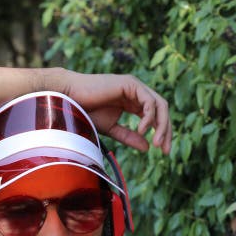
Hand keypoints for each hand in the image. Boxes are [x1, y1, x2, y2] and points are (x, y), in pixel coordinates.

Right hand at [54, 70, 171, 154]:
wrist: (69, 98)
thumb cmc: (85, 111)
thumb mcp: (112, 129)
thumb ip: (129, 136)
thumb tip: (147, 148)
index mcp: (134, 102)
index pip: (156, 116)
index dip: (162, 133)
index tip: (163, 151)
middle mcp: (137, 92)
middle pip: (162, 110)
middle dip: (166, 131)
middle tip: (164, 150)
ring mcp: (135, 86)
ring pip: (159, 105)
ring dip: (161, 126)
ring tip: (156, 143)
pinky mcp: (130, 83)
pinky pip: (148, 101)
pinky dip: (149, 117)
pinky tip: (142, 130)